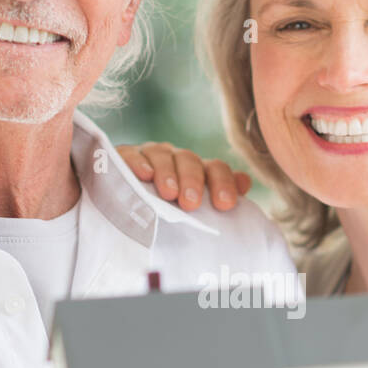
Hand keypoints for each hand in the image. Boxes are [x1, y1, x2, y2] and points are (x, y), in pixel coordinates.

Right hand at [116, 140, 250, 210]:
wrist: (125, 205)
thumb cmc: (166, 213)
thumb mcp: (193, 209)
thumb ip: (218, 197)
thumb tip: (244, 183)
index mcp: (197, 170)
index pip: (216, 168)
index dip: (223, 183)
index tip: (225, 204)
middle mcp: (175, 158)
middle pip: (189, 160)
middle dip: (192, 181)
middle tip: (191, 203)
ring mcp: (149, 155)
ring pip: (162, 155)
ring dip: (167, 173)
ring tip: (168, 193)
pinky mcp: (123, 156)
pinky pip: (130, 154)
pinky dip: (137, 163)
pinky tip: (143, 175)